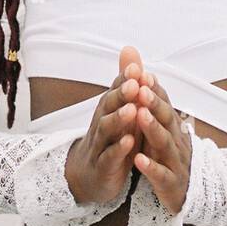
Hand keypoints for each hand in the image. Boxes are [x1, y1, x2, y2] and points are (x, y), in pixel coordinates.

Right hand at [64, 46, 150, 205]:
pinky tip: (129, 141)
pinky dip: (118, 149)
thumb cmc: (111, 138)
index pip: (116, 90)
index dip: (125, 79)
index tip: (136, 67)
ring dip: (119, 119)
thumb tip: (130, 49)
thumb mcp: (121, 108)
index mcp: (109, 109)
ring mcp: (101, 144)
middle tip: (134, 84)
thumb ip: (126, 81)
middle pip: (108, 106)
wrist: (90, 176)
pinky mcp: (103, 166)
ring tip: (132, 110)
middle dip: (121, 94)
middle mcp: (102, 123)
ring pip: (106, 129)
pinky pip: (109, 156)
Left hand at [131, 74, 192, 215]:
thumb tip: (146, 73)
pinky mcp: (171, 183)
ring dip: (153, 128)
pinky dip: (151, 167)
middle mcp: (176, 141)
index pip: (165, 104)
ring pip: (165, 143)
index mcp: (172, 128)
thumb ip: (153, 103)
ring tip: (140, 115)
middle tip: (141, 88)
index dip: (155, 89)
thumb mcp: (163, 130)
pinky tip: (138, 159)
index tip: (143, 73)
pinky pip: (161, 174)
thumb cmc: (170, 157)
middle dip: (154, 103)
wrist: (191, 193)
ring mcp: (175, 162)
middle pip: (167, 119)